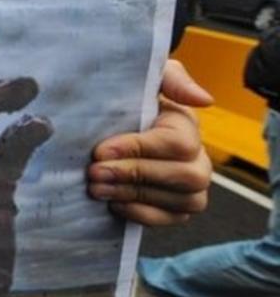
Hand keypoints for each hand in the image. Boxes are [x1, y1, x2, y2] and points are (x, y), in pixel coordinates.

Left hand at [87, 60, 212, 224]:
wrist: (112, 122)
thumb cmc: (130, 97)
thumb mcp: (148, 77)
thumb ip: (172, 79)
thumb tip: (203, 99)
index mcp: (188, 125)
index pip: (176, 143)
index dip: (138, 149)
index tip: (101, 150)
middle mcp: (198, 159)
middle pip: (182, 175)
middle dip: (133, 175)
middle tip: (94, 173)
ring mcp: (192, 187)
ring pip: (179, 200)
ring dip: (133, 195)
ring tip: (96, 188)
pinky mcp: (178, 209)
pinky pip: (170, 219)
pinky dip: (141, 214)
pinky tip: (114, 203)